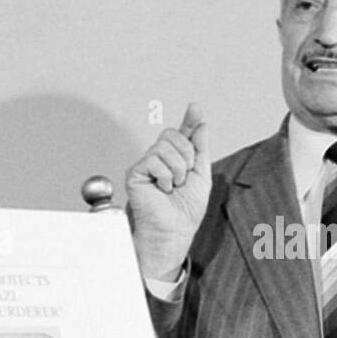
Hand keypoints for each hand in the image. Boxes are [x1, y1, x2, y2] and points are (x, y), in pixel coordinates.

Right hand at [126, 102, 211, 281]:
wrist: (174, 230)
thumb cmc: (186, 210)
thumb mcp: (201, 175)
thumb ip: (200, 149)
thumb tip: (201, 123)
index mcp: (175, 159)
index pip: (182, 134)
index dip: (189, 120)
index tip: (195, 107)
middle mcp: (158, 159)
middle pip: (173, 135)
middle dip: (187, 155)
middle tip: (184, 177)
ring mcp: (146, 165)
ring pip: (164, 146)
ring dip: (178, 169)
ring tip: (173, 186)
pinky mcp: (135, 173)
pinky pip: (154, 160)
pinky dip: (165, 176)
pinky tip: (162, 189)